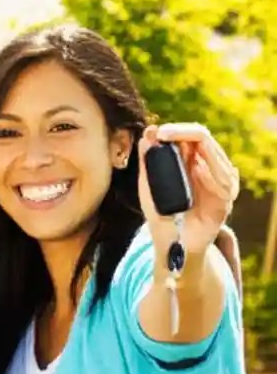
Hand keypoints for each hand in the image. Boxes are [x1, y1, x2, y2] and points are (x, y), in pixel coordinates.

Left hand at [137, 123, 239, 259]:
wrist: (170, 244)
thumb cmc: (161, 213)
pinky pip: (224, 184)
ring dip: (198, 148)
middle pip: (205, 140)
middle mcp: (209, 169)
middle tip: (164, 133)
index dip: (177, 129)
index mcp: (193, 161)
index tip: (158, 132)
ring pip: (216, 157)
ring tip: (177, 143)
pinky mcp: (224, 202)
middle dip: (184, 133)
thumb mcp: (148, 185)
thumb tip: (148, 132)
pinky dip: (210, 175)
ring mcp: (219, 184)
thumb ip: (148, 161)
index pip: (192, 135)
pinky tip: (198, 168)